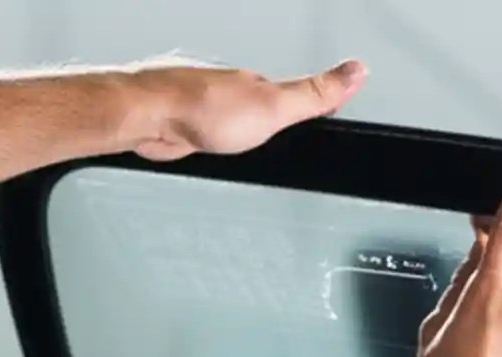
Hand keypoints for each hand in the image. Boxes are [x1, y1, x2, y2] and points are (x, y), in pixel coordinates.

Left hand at [130, 59, 367, 161]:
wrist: (144, 117)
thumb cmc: (200, 109)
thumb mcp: (274, 105)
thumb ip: (315, 93)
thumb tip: (356, 71)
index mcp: (257, 84)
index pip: (299, 92)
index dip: (318, 100)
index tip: (335, 104)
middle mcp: (230, 88)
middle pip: (265, 101)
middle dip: (278, 115)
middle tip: (296, 125)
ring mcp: (204, 104)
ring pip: (233, 114)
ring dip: (242, 123)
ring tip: (256, 136)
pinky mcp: (183, 121)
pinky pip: (208, 128)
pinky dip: (215, 133)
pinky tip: (213, 141)